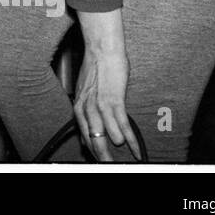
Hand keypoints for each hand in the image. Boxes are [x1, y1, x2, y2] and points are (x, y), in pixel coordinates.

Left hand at [73, 46, 139, 161]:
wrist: (102, 48)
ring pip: (105, 135)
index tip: (98, 158)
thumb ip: (86, 108)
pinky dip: (130, 139)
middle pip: (93, 138)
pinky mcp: (114, 99)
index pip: (82, 134)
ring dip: (113, 150)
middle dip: (101, 155)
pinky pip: (122, 124)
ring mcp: (99, 104)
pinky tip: (135, 149)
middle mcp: (86, 107)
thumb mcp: (85, 90)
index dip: (91, 148)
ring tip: (120, 162)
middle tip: (108, 165)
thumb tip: (88, 127)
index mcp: (79, 105)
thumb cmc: (97, 67)